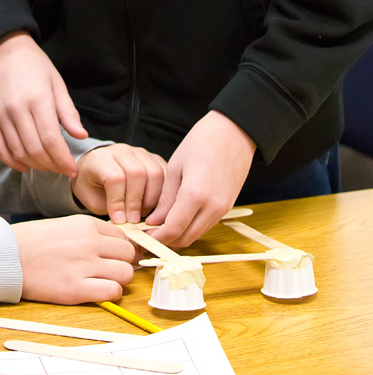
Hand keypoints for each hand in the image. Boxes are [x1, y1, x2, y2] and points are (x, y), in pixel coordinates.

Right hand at [0, 32, 87, 177]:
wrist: (2, 50)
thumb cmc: (34, 65)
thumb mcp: (57, 83)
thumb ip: (68, 112)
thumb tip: (81, 136)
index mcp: (38, 100)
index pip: (51, 140)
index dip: (63, 160)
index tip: (73, 170)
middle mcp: (17, 110)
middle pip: (34, 150)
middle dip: (51, 166)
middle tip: (63, 169)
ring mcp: (0, 116)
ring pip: (17, 152)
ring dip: (34, 165)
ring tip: (48, 166)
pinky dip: (11, 161)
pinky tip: (24, 166)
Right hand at [13, 215, 135, 302]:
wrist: (8, 256)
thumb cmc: (34, 241)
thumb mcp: (65, 225)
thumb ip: (90, 233)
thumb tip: (115, 245)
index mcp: (87, 224)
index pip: (123, 235)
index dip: (119, 248)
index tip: (112, 256)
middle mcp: (89, 242)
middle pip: (128, 254)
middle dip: (122, 262)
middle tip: (108, 269)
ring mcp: (84, 266)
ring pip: (126, 273)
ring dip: (118, 279)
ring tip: (102, 280)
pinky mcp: (77, 289)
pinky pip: (112, 292)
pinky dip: (110, 293)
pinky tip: (96, 291)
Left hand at [72, 144, 166, 223]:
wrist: (96, 171)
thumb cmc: (93, 187)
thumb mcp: (93, 199)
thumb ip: (109, 209)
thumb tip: (127, 223)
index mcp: (101, 159)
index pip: (115, 178)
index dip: (119, 202)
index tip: (119, 220)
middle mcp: (122, 151)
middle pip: (137, 173)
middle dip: (137, 202)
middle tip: (133, 220)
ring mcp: (140, 153)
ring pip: (155, 173)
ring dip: (152, 199)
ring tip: (144, 214)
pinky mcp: (154, 158)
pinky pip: (165, 174)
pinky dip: (163, 193)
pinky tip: (155, 207)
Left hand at [145, 111, 255, 248]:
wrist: (234, 133)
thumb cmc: (201, 142)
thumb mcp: (175, 167)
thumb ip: (165, 198)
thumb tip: (154, 222)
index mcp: (196, 195)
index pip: (173, 230)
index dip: (155, 238)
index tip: (141, 236)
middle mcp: (212, 208)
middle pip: (185, 239)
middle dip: (165, 241)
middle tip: (146, 234)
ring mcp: (222, 209)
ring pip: (196, 235)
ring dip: (178, 235)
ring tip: (159, 227)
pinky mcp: (227, 207)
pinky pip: (205, 225)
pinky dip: (190, 227)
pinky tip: (176, 217)